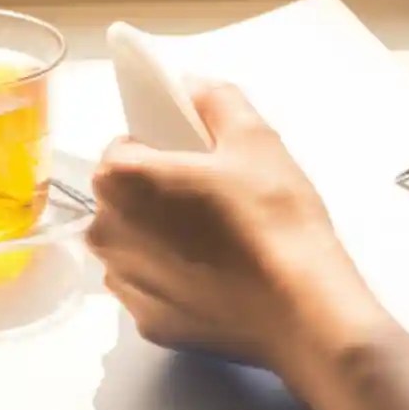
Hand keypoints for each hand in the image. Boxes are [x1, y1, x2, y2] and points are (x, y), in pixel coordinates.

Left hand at [85, 79, 388, 377]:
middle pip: (124, 199)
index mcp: (121, 179)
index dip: (164, 150)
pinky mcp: (147, 324)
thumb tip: (192, 86)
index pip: (126, 148)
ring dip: (161, 239)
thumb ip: (216, 100)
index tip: (200, 164)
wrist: (301, 308)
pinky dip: (175, 281)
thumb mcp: (256, 139)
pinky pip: (152, 288)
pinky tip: (218, 279)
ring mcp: (124, 285)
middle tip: (216, 202)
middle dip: (157, 196)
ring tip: (220, 244)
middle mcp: (106, 233)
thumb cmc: (274, 218)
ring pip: (135, 245)